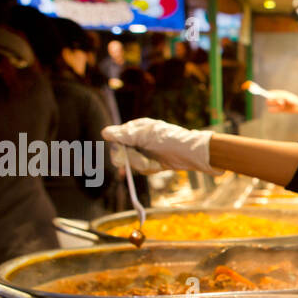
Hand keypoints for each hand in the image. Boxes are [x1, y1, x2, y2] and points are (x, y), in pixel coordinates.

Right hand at [102, 118, 222, 174]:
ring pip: (133, 163)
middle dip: (133, 161)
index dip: (118, 152)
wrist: (194, 154)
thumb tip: (104, 133)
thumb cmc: (171, 140)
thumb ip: (125, 135)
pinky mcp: (153, 160)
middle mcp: (139, 138)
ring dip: (144, 166)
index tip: (121, 159)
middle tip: (146, 163)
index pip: (116, 140)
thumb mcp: (146, 136)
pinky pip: (144, 169)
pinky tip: (161, 166)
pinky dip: (151, 169)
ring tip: (157, 163)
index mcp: (136, 128)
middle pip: (122, 154)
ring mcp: (146, 150)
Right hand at [265, 90, 297, 114]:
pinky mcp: (282, 109)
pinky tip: (269, 110)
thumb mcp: (285, 97)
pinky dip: (273, 110)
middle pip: (272, 98)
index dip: (268, 93)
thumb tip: (270, 96)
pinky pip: (276, 109)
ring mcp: (280, 104)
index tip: (264, 94)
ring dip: (275, 104)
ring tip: (282, 105)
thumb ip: (278, 97)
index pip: (272, 92)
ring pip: (274, 104)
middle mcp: (280, 98)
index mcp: (281, 93)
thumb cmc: (293, 100)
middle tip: (276, 101)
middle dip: (272, 100)